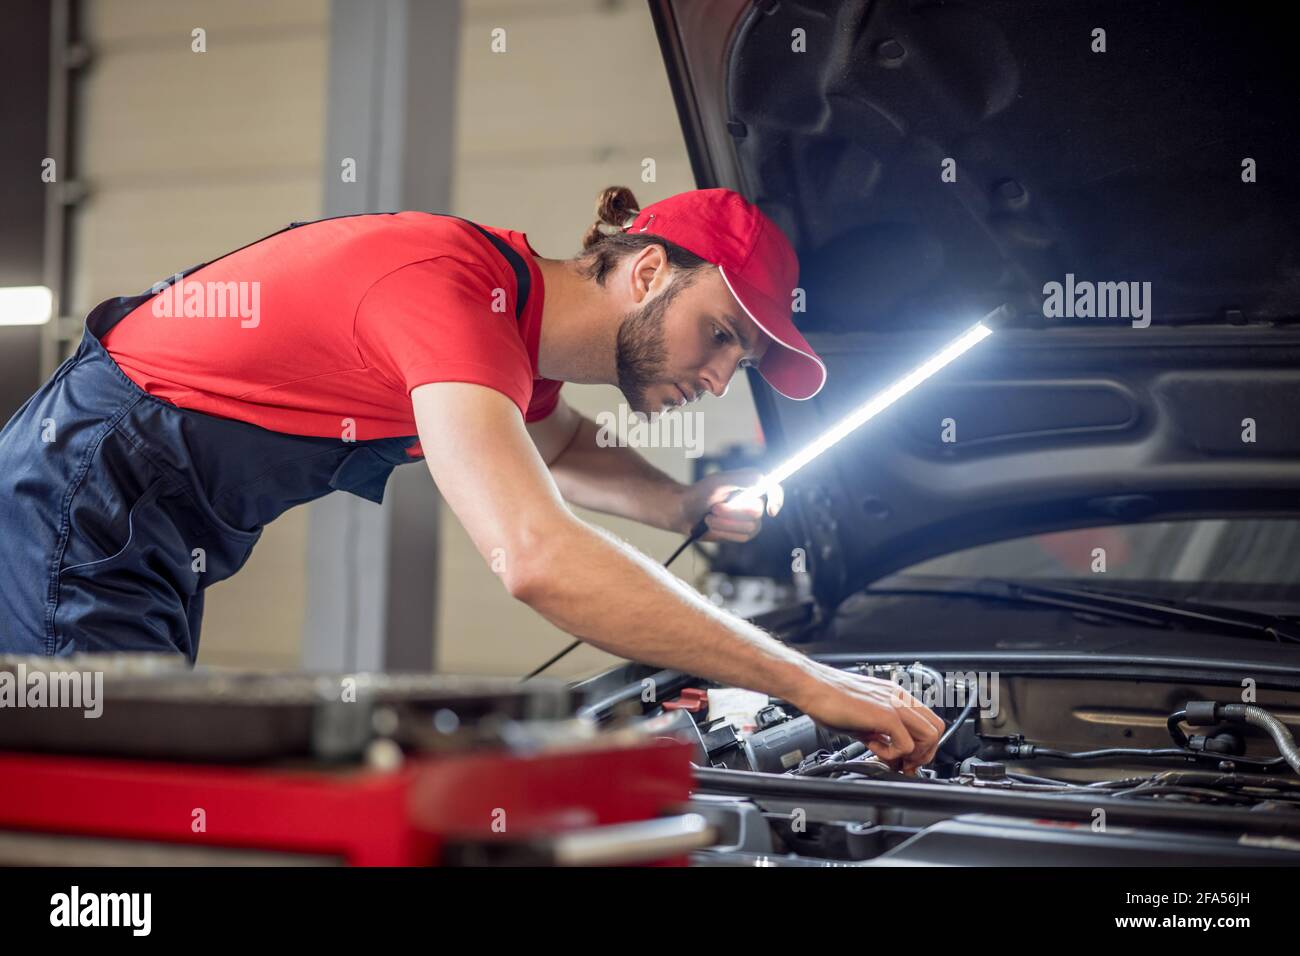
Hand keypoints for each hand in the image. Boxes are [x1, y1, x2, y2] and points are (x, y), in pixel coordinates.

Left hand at [677, 468, 783, 542]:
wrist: (685, 513)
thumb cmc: (699, 494)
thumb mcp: (717, 482)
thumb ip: (740, 480)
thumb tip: (762, 479)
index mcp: (751, 483)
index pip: (773, 488)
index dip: (777, 498)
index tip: (771, 511)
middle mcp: (755, 500)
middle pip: (758, 511)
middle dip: (733, 512)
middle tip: (715, 508)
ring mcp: (750, 519)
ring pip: (750, 527)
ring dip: (725, 523)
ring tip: (710, 517)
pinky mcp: (743, 533)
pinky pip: (742, 537)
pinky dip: (725, 532)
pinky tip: (713, 526)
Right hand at [790, 663, 944, 774]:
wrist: (812, 687)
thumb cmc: (829, 700)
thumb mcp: (862, 719)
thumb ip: (879, 734)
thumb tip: (887, 753)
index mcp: (896, 697)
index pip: (928, 722)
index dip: (922, 746)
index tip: (906, 759)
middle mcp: (900, 698)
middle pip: (937, 729)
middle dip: (924, 754)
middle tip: (903, 763)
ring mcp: (895, 704)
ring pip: (930, 736)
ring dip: (913, 755)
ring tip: (890, 757)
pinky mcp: (886, 714)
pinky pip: (906, 744)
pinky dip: (893, 754)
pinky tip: (873, 748)